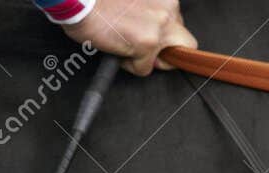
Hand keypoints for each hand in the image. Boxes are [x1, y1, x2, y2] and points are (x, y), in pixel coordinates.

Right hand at [63, 0, 197, 76]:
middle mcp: (168, 7)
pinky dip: (130, 66)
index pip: (179, 21)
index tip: (159, 41)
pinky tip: (117, 50)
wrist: (82, 1)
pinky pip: (145, 69)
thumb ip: (149, 13)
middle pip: (186, 42)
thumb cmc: (99, 0)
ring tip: (126, 46)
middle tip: (147, 50)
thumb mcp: (134, 1)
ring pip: (167, 58)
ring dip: (148, 58)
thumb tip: (155, 35)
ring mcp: (159, 26)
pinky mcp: (147, 44)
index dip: (168, 35)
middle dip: (168, 51)